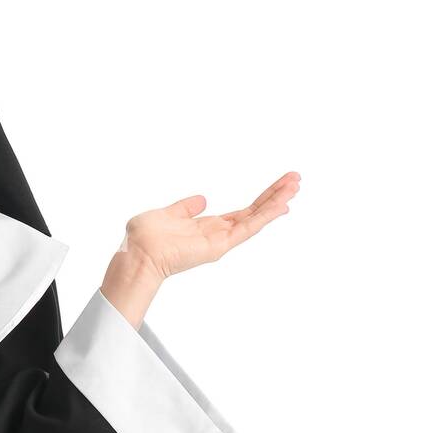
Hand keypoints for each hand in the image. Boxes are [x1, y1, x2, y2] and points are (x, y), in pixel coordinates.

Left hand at [120, 171, 301, 280]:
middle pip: (254, 213)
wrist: (136, 253)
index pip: (242, 212)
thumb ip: (184, 208)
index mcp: (207, 227)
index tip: (281, 184)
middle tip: (297, 179)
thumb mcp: (166, 214)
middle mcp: (218, 234)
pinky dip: (265, 216)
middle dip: (276, 195)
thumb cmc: (144, 238)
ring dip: (277, 202)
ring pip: (256, 219)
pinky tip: (282, 204)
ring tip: (296, 185)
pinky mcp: (219, 246)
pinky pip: (247, 229)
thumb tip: (202, 199)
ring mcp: (220, 241)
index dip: (262, 199)